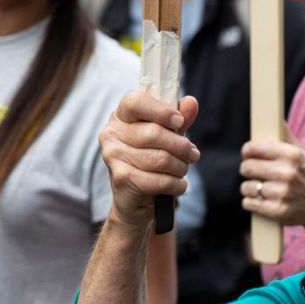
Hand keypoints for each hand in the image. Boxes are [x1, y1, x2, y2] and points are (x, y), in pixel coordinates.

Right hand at [99, 92, 199, 229]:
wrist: (134, 200)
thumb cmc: (152, 159)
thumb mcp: (167, 135)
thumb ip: (179, 118)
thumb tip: (191, 103)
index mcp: (121, 115)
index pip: (136, 102)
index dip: (161, 110)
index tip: (180, 121)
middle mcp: (111, 133)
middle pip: (154, 133)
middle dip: (181, 146)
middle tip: (193, 154)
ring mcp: (112, 156)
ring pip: (159, 158)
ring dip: (180, 166)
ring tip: (184, 169)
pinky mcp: (120, 179)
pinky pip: (158, 180)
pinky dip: (176, 184)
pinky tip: (180, 185)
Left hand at [240, 129, 304, 228]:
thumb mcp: (301, 153)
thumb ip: (286, 136)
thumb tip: (276, 117)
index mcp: (292, 154)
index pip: (254, 148)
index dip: (248, 151)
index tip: (248, 154)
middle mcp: (287, 173)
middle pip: (247, 167)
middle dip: (247, 169)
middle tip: (253, 172)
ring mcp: (282, 193)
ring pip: (247, 187)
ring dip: (249, 188)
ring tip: (258, 187)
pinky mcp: (277, 211)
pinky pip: (249, 203)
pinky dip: (250, 202)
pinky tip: (259, 199)